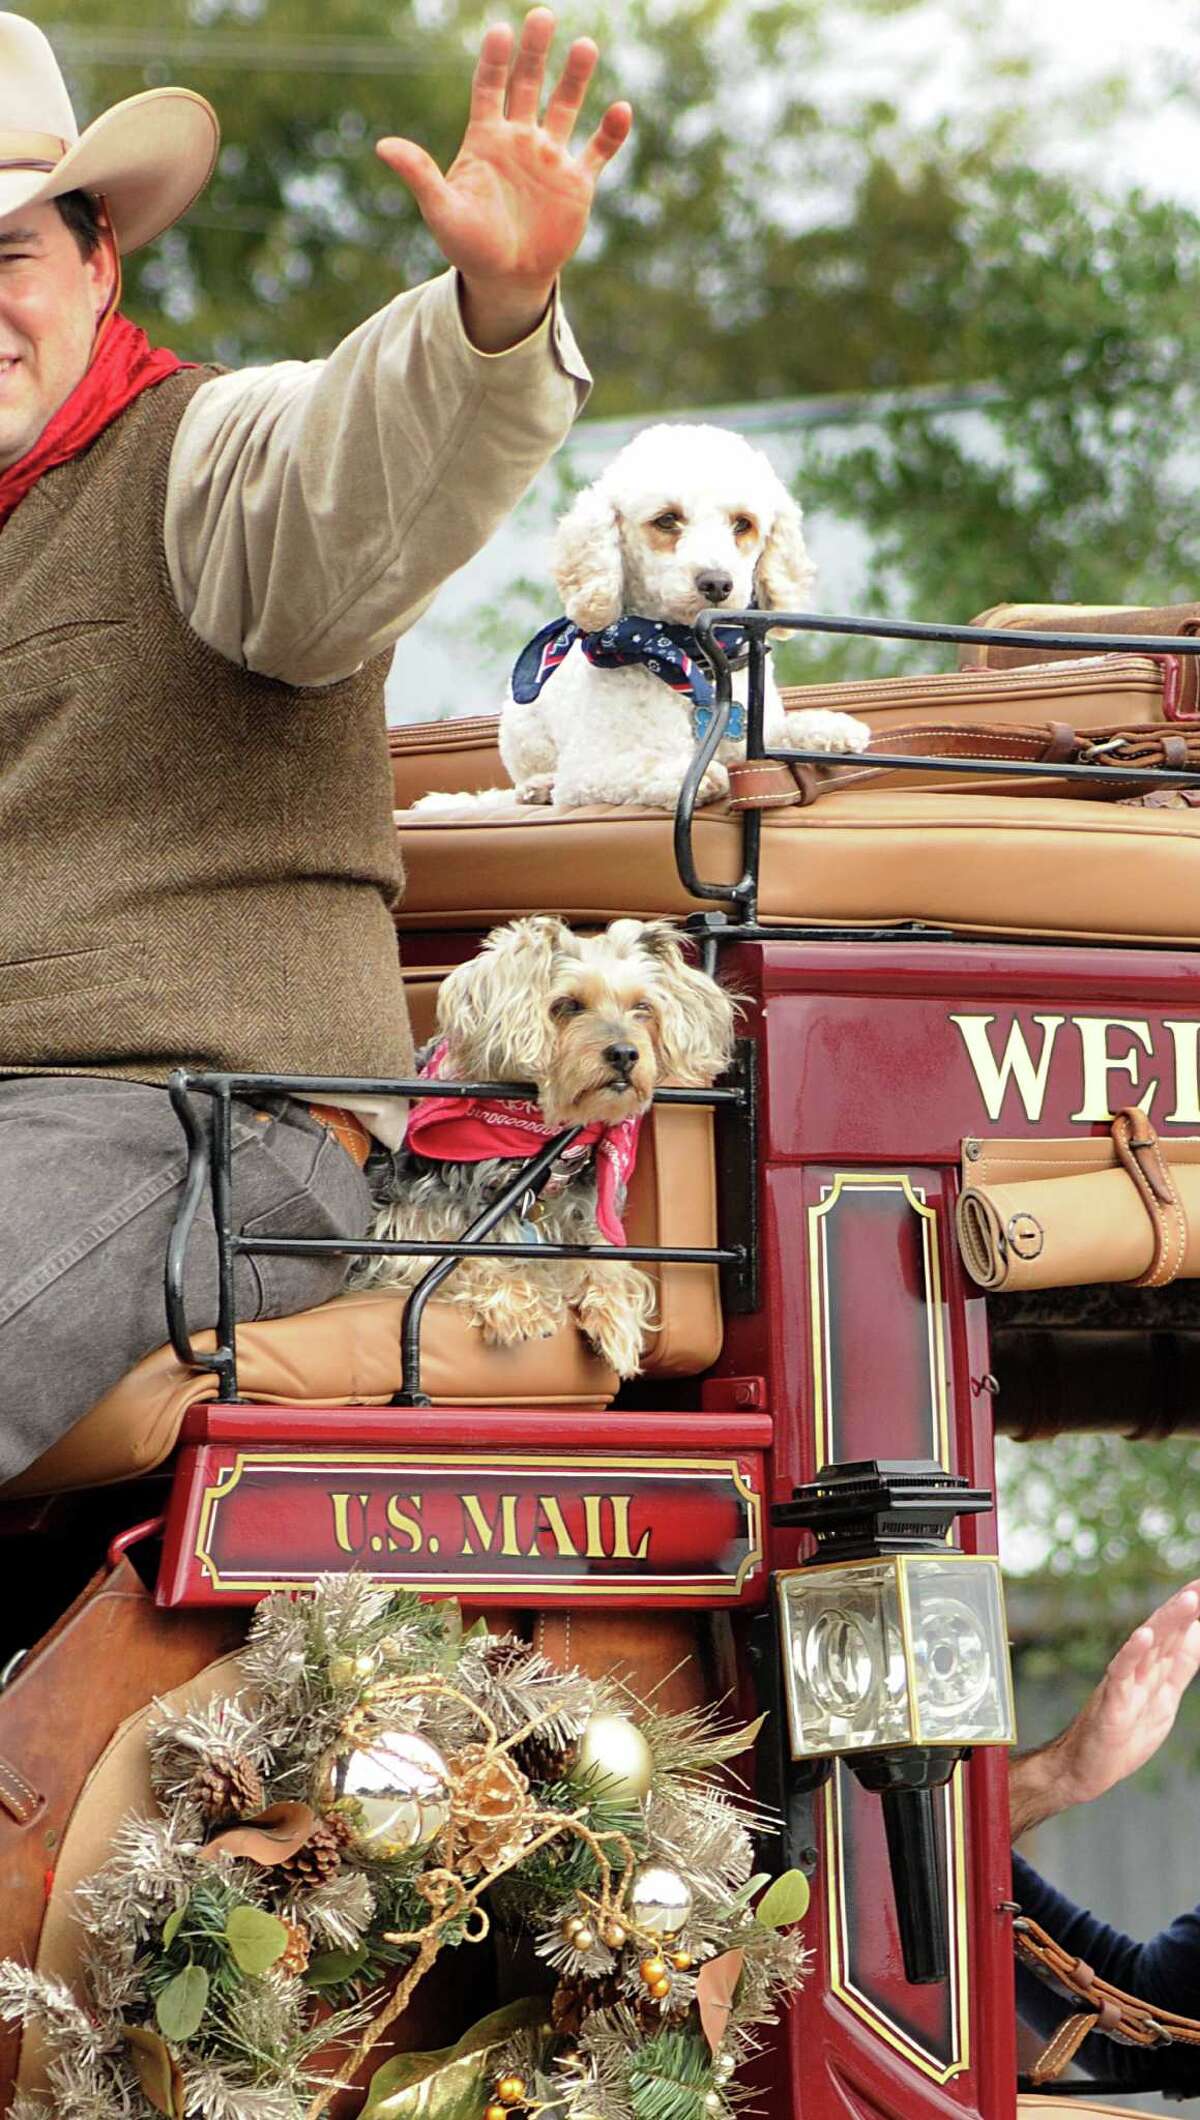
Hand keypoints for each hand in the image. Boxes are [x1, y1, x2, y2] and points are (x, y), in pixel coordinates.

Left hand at [376, 8, 631, 350]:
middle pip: (527, 84)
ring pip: (565, 107)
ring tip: (585, 46)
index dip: (494, 60)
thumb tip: (382, 146)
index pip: (489, 88)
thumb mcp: (441, 211)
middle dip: (534, 52)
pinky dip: (610, 133)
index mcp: (486, 139)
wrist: (506, 280)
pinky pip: (597, 151)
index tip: (500, 32)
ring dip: (575, 78)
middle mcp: (520, 139)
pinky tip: (621, 110)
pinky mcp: (577, 183)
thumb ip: (420, 175)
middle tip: (542, 17)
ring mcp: (550, 158)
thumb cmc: (469, 246)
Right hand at [1009, 1581, 1199, 1838]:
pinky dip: (1132, 1653)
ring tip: (1188, 1600)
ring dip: (1168, 1622)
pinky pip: (1121, 1673)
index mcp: (1153, 1671)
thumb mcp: (1165, 1699)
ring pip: (1148, 1647)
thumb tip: (1199, 1632)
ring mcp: (1124, 1684)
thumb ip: (1181, 1667)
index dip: (1192, 1611)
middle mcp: (1138, 1671)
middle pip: (1164, 1632)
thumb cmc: (1122, 1735)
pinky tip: (1144, 1635)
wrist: (1083, 1768)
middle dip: (1185, 1607)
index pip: (1176, 1634)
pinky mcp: (1111, 1703)